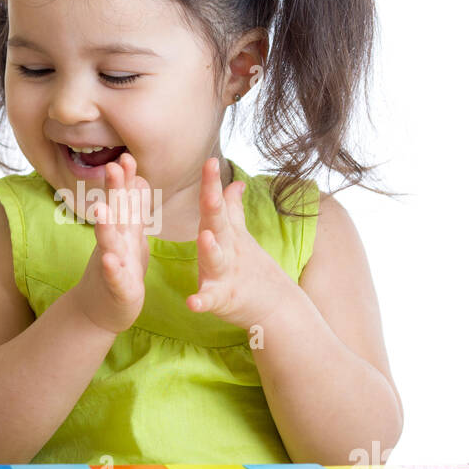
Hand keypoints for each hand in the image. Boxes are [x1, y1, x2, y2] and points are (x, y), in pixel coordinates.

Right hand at [70, 151, 151, 334]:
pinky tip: (110, 260)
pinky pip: (114, 277)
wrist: (100, 311)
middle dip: (115, 191)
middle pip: (114, 214)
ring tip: (101, 209)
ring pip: (109, 243)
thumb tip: (138, 180)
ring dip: (105, 226)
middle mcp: (114, 244)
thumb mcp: (130, 238)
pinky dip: (112, 269)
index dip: (125, 180)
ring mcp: (113, 265)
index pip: (123, 201)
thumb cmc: (120, 271)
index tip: (127, 156)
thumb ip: (134, 210)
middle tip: (113, 167)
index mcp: (122, 232)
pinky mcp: (118, 288)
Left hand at [187, 157, 296, 329]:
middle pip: (218, 225)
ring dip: (210, 249)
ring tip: (204, 238)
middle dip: (213, 207)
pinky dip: (202, 301)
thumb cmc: (252, 270)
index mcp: (224, 235)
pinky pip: (210, 300)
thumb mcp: (241, 236)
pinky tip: (192, 303)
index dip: (211, 183)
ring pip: (215, 260)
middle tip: (210, 190)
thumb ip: (233, 209)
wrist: (276, 307)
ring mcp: (225, 275)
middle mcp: (226, 250)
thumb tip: (236, 183)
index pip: (216, 205)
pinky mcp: (223, 300)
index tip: (210, 160)